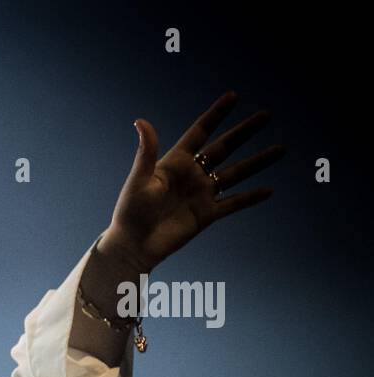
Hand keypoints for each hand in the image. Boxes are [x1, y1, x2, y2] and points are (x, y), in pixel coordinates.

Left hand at [99, 90, 285, 272]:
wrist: (133, 245)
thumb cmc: (130, 212)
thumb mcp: (138, 180)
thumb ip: (147, 151)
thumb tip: (141, 121)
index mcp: (175, 162)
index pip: (200, 132)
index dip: (216, 114)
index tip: (233, 96)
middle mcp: (192, 174)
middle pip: (224, 148)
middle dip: (244, 131)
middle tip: (266, 115)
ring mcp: (201, 194)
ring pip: (236, 173)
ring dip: (258, 161)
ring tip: (280, 149)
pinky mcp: (207, 214)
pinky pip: (234, 203)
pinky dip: (251, 197)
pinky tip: (269, 190)